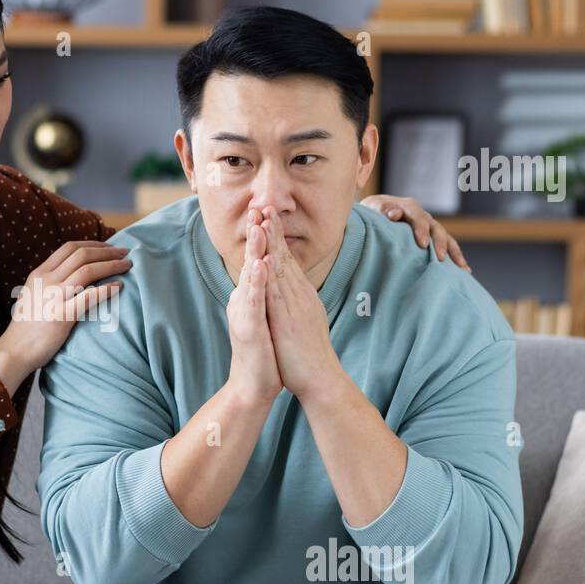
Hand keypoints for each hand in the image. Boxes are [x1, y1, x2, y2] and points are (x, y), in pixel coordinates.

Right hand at [0, 240, 130, 387]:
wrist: (14, 351)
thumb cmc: (26, 328)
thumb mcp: (32, 296)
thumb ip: (48, 283)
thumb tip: (69, 276)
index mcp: (40, 273)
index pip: (69, 248)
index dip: (93, 244)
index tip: (109, 247)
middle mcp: (46, 280)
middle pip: (82, 255)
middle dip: (107, 251)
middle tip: (125, 252)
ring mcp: (53, 296)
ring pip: (88, 270)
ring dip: (112, 265)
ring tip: (128, 266)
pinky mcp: (62, 315)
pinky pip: (89, 296)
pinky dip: (107, 289)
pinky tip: (119, 287)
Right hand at [224, 212, 282, 405]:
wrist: (253, 385)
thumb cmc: (263, 354)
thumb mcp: (265, 318)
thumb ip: (265, 297)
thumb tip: (269, 278)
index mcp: (251, 297)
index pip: (257, 260)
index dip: (262, 237)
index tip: (266, 212)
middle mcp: (243, 300)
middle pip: (251, 261)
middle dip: (256, 234)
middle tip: (258, 206)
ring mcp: (244, 313)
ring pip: (250, 276)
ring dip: (255, 250)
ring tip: (259, 227)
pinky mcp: (248, 327)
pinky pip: (254, 301)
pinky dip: (257, 282)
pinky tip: (261, 266)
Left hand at [258, 207, 343, 401]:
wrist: (321, 379)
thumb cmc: (308, 356)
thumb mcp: (303, 322)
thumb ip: (295, 306)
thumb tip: (290, 295)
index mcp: (302, 296)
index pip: (288, 261)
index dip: (277, 238)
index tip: (268, 216)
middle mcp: (300, 296)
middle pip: (285, 257)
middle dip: (273, 230)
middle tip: (265, 204)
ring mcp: (296, 307)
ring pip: (282, 269)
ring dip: (272, 244)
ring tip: (263, 219)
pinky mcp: (290, 321)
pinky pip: (279, 293)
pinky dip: (272, 274)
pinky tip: (265, 258)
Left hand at [359, 194, 470, 272]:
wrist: (378, 212)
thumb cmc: (374, 212)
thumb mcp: (374, 207)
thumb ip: (383, 209)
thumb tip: (394, 214)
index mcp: (410, 207)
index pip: (419, 217)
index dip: (421, 230)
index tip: (422, 244)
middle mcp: (424, 217)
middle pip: (437, 229)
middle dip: (439, 244)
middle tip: (440, 259)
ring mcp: (431, 228)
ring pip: (447, 239)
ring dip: (455, 253)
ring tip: (462, 268)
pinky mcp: (433, 239)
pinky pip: (447, 247)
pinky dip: (455, 258)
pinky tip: (464, 271)